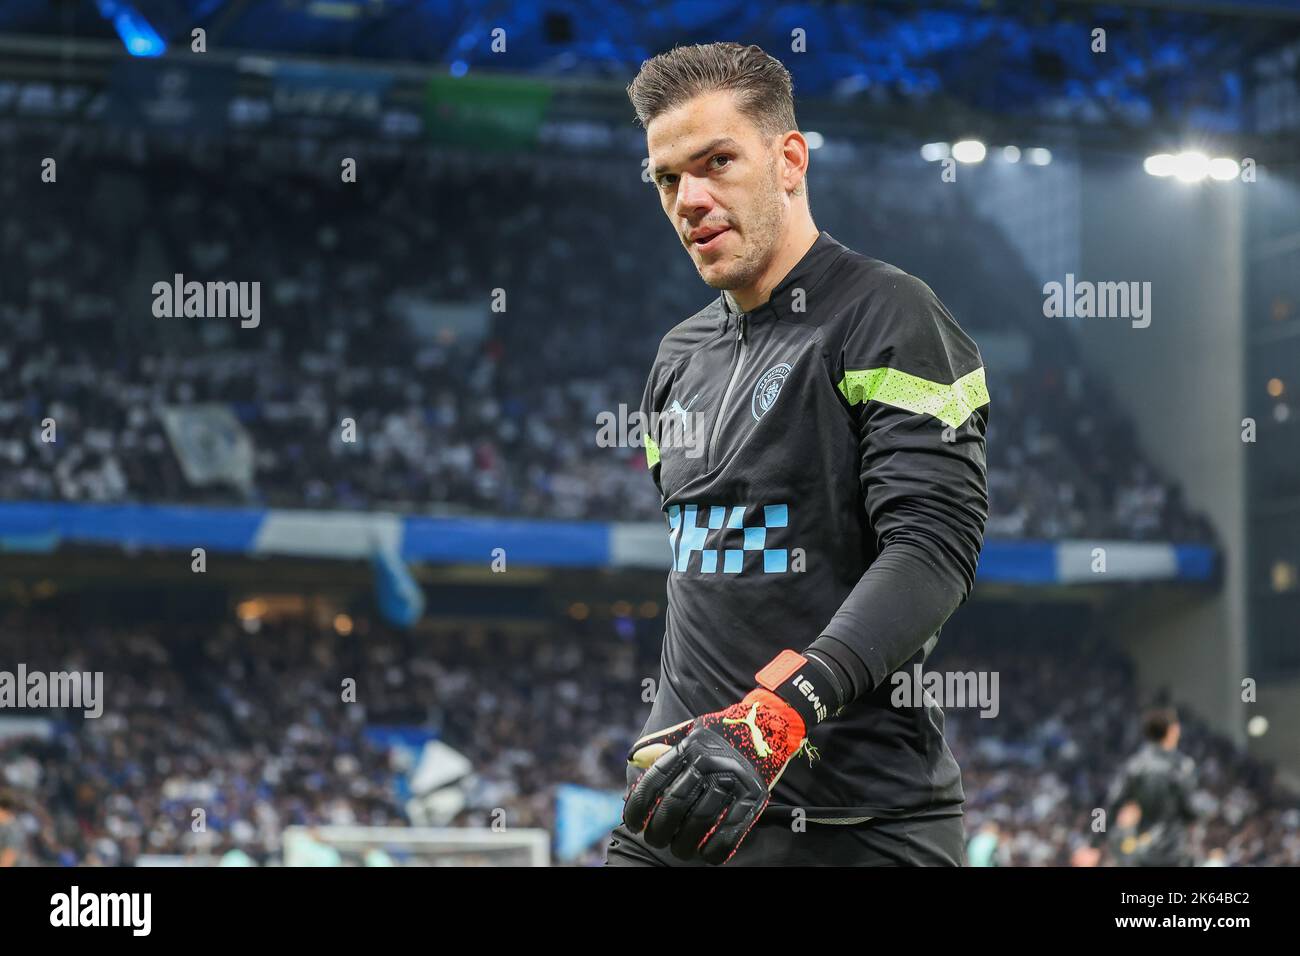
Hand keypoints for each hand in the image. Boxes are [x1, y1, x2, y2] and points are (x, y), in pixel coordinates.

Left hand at [622, 688, 806, 864]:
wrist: (766, 726)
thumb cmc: (719, 737)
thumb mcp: (689, 733)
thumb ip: (662, 747)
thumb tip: (635, 760)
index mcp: (689, 746)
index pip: (655, 780)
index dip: (639, 806)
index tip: (634, 824)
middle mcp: (709, 760)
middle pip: (675, 804)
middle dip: (660, 830)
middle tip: (656, 840)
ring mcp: (733, 779)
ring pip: (699, 821)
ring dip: (684, 844)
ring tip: (679, 850)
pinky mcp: (754, 795)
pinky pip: (731, 830)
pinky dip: (716, 849)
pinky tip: (706, 855)